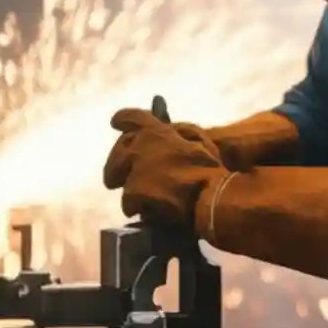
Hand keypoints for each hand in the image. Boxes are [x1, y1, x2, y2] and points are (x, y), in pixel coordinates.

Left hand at [104, 109, 228, 225]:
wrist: (212, 195)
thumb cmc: (210, 168)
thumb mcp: (198, 139)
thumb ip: (177, 131)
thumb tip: (162, 119)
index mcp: (156, 131)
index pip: (130, 117)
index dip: (122, 119)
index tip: (115, 122)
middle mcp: (140, 146)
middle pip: (117, 154)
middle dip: (117, 165)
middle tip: (119, 177)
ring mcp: (135, 170)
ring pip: (122, 181)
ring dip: (133, 187)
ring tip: (149, 197)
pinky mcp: (134, 192)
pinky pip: (128, 202)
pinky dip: (139, 207)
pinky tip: (153, 210)